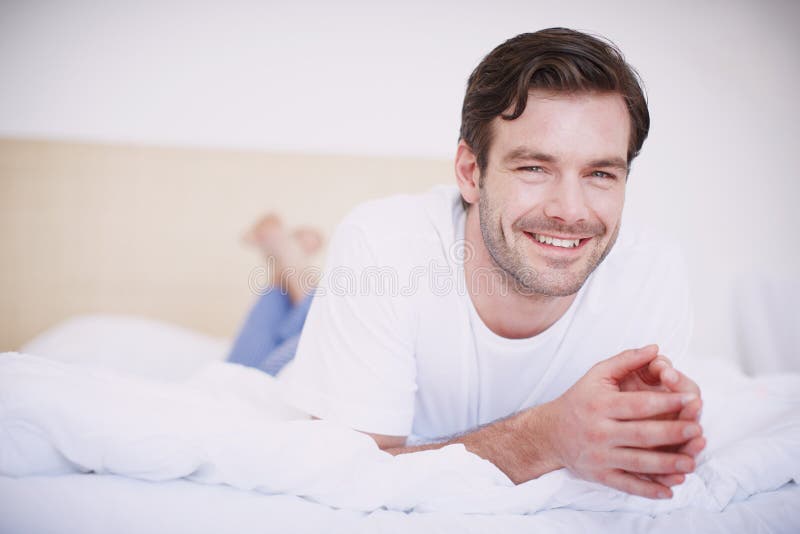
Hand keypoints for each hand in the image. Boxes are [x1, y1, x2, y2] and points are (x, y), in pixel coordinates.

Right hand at [543, 346, 701, 498]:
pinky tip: (670, 490)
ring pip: (638, 463)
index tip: (691, 399)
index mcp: (601, 405)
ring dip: (666, 465)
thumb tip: (655, 348)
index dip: (666, 401)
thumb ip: (626, 360)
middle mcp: (599, 431)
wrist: (550, 433)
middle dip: (672, 433)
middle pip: (641, 434)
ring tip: (691, 463)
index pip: (638, 404)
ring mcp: (600, 456)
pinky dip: (648, 490)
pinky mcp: (600, 476)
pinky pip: (627, 485)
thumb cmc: (579, 400)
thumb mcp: (597, 375)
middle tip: (698, 430)